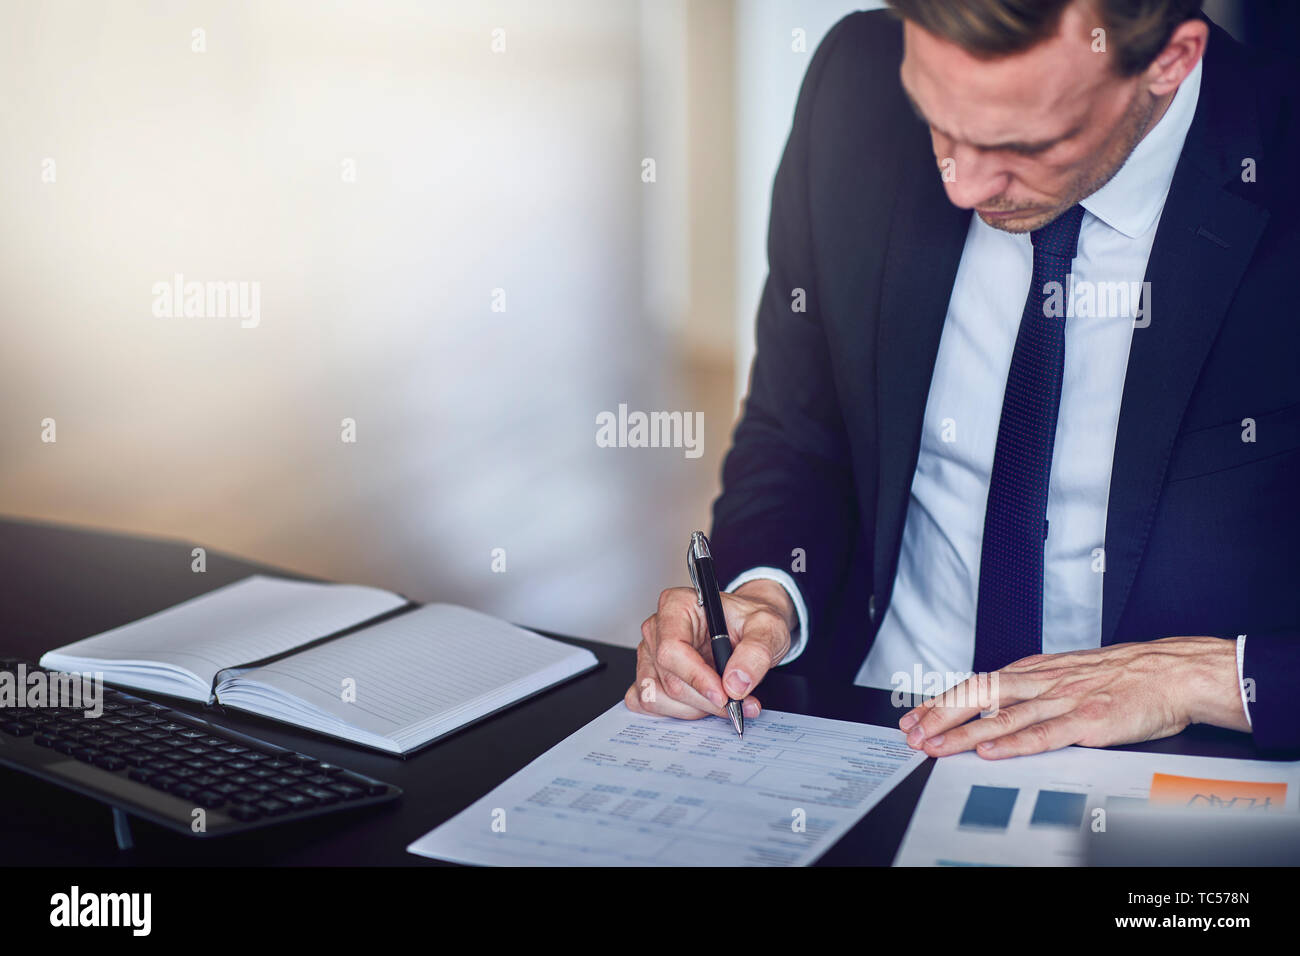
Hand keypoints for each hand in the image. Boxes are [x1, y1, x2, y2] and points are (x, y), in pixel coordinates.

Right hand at [624, 579, 794, 720]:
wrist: (749, 628)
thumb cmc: (751, 621)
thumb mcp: (767, 627)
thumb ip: (755, 652)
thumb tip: (736, 683)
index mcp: (677, 605)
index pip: (671, 649)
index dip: (696, 677)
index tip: (724, 695)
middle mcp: (657, 628)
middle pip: (669, 679)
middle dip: (706, 700)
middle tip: (738, 704)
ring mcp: (649, 654)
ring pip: (658, 697)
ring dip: (695, 709)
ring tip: (725, 702)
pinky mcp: (649, 675)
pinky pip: (651, 704)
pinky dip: (680, 713)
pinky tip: (705, 704)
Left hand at [899, 636, 1249, 758]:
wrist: (1175, 671)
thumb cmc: (1127, 676)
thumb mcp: (1069, 672)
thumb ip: (1035, 687)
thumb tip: (1000, 701)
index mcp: (1037, 670)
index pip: (978, 684)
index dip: (943, 701)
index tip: (916, 717)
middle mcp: (1044, 681)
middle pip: (980, 695)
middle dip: (941, 715)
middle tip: (913, 733)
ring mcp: (1064, 700)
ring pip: (1003, 716)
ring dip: (964, 733)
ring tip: (936, 746)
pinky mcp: (1088, 720)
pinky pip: (1045, 732)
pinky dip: (1014, 742)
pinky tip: (990, 750)